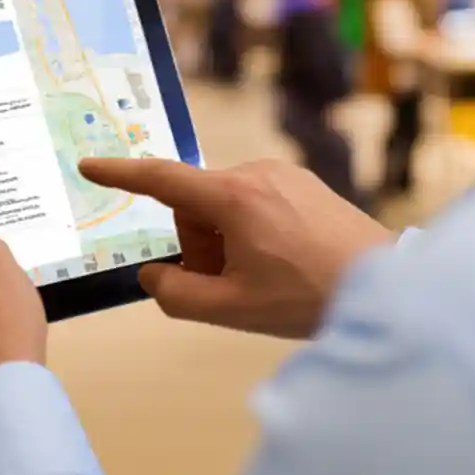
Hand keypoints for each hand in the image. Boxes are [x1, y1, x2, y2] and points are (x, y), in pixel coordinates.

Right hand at [79, 158, 392, 338]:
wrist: (385, 287)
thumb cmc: (310, 296)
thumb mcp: (231, 309)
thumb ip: (176, 294)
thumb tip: (153, 275)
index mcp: (234, 197)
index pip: (162, 179)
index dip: (120, 174)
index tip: (90, 166)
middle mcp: (257, 173)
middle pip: (194, 206)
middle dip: (197, 245)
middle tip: (228, 285)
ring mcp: (283, 175)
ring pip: (223, 206)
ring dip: (224, 242)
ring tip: (261, 278)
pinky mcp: (303, 183)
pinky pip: (254, 203)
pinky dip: (250, 233)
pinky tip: (282, 264)